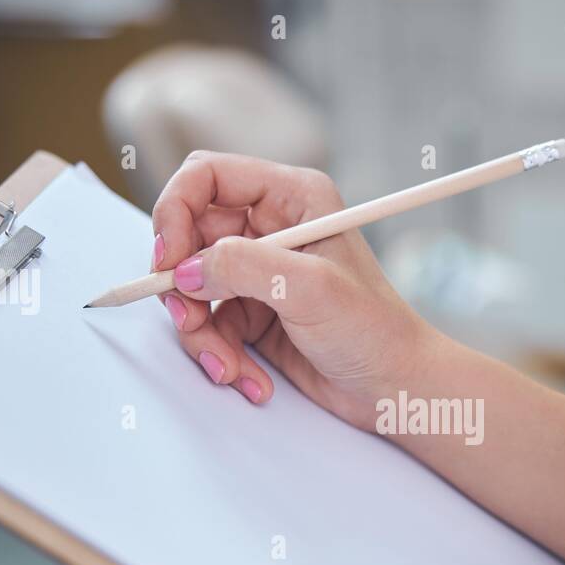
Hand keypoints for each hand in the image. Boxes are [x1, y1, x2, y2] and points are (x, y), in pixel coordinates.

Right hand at [151, 152, 436, 429]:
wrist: (396, 388)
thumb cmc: (374, 331)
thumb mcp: (309, 288)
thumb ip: (242, 266)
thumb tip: (183, 270)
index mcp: (291, 198)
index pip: (206, 176)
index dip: (175, 211)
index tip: (169, 261)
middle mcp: (271, 229)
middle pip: (188, 237)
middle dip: (183, 288)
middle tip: (191, 321)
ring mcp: (259, 273)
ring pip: (192, 289)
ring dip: (201, 334)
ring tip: (229, 367)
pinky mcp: (253, 314)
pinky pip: (209, 327)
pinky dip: (220, 356)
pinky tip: (249, 379)